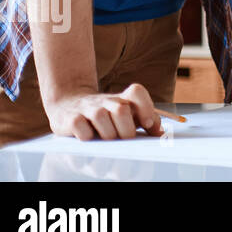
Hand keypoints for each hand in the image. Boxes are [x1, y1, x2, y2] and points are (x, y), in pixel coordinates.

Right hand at [45, 84, 162, 140]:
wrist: (69, 105)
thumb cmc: (106, 115)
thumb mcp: (127, 115)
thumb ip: (146, 121)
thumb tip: (161, 133)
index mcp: (123, 99)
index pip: (136, 92)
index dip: (145, 107)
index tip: (147, 124)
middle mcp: (106, 101)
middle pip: (121, 109)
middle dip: (126, 130)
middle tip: (125, 138)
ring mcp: (88, 108)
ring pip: (101, 117)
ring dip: (107, 134)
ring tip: (107, 139)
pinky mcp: (71, 118)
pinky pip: (80, 126)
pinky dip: (86, 136)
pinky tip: (89, 138)